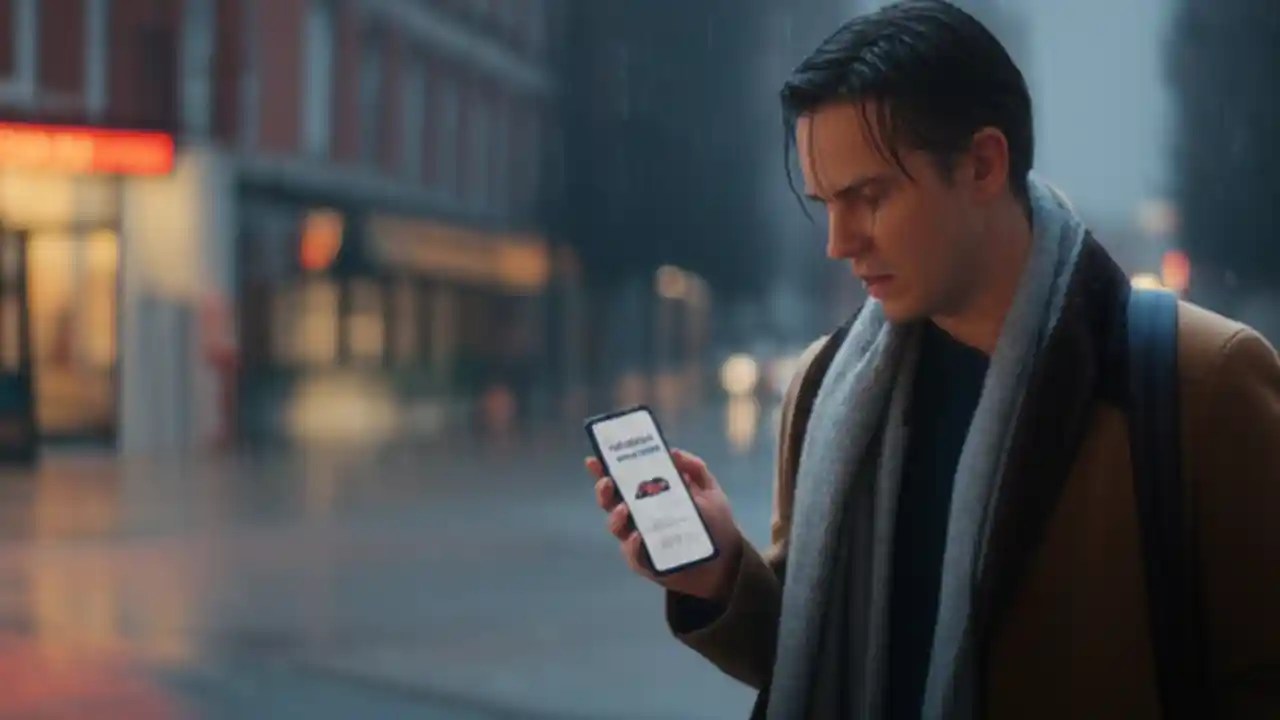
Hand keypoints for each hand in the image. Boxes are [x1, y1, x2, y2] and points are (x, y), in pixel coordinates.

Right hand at [588, 449, 743, 601]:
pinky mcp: (646, 563)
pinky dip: (632, 545)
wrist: (728, 560)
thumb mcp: (709, 489)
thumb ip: (695, 468)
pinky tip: (638, 536)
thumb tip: (674, 452)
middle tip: (608, 482)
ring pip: (616, 527)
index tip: (594, 459)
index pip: (621, 480)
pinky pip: (633, 555)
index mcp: (647, 496)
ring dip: (615, 516)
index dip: (603, 470)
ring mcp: (639, 540)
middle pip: (610, 502)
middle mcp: (638, 516)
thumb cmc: (714, 522)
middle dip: (603, 491)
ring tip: (624, 509)